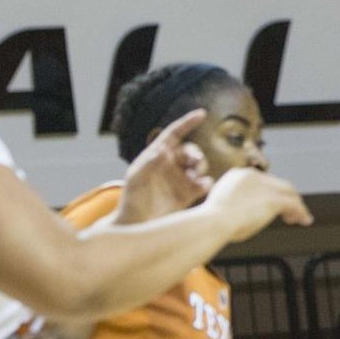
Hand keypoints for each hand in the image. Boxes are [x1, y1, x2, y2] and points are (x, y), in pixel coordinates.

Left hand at [115, 108, 212, 223]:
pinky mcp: (190, 194)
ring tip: (195, 178)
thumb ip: (148, 163)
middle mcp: (172, 164)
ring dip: (201, 167)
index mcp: (158, 155)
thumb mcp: (136, 178)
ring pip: (200, 165)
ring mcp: (182, 179)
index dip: (188, 122)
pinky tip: (203, 187)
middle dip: (196, 154)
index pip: (174, 133)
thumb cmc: (132, 199)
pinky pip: (205, 183)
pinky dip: (207, 183)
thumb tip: (163, 149)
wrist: (138, 224)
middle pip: (191, 151)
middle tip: (195, 163)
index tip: (202, 114)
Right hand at [200, 167, 313, 240]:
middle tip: (289, 210)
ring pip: (288, 192)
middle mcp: (253, 176)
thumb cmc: (211, 222)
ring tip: (299, 218)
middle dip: (284, 196)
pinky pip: (293, 203)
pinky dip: (301, 211)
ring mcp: (264, 186)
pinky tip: (305, 220)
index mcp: (238, 175)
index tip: (270, 204)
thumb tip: (239, 216)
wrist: (214, 221)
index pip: (261, 181)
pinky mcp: (273, 199)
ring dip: (295, 205)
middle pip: (277, 184)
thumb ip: (233, 205)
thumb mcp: (220, 207)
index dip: (269, 192)